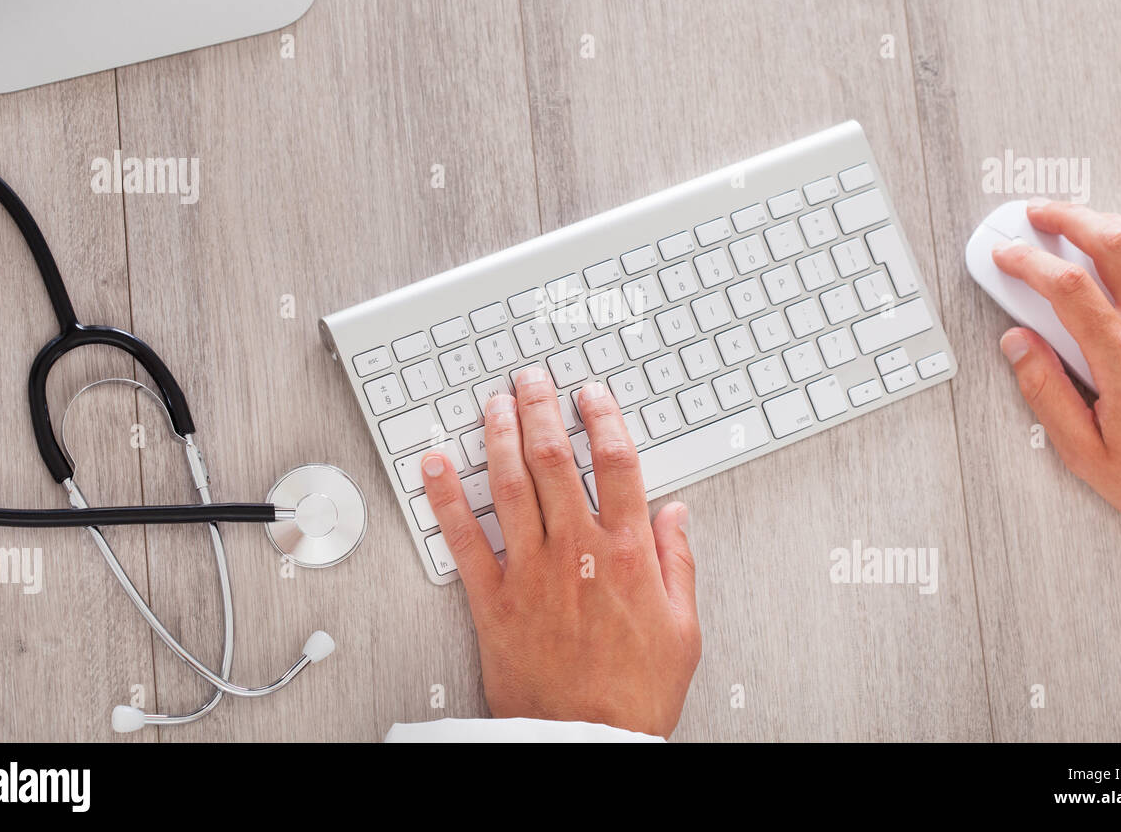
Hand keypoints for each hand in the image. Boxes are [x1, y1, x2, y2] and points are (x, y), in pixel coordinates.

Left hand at [419, 367, 700, 736]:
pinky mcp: (493, 598)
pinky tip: (437, 464)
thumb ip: (678, 562)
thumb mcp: (684, 628)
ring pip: (510, 484)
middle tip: (533, 379)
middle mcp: (578, 550)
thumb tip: (675, 512)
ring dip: (499, 434)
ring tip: (495, 404)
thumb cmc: (635, 691)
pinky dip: (446, 497)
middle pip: (555, 459)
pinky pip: (464, 538)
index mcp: (629, 553)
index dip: (603, 418)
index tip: (592, 394)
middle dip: (542, 408)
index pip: (616, 463)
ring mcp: (531, 571)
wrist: (587, 740)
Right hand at [992, 198, 1120, 574]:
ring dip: (1114, 222)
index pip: (1066, 287)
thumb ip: (1045, 392)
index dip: (1027, 261)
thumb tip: (1018, 345)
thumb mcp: (1085, 453)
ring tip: (1086, 221)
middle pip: (1113, 245)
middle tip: (1039, 216)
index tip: (1007, 256)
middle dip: (1069, 219)